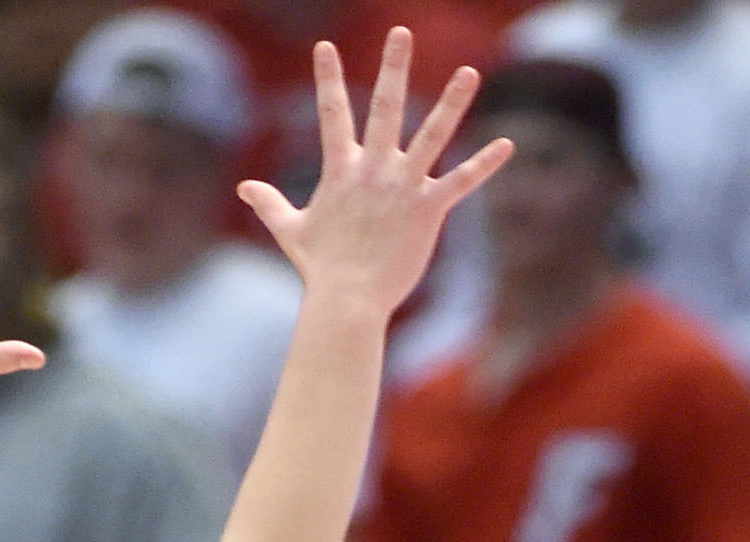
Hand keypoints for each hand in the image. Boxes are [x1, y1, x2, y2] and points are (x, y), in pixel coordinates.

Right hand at [238, 28, 511, 317]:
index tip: (324, 47)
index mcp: (342, 172)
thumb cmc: (320, 269)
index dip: (327, 80)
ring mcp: (403, 188)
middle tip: (400, 31)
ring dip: (452, 101)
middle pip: (385, 108)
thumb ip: (270, 204)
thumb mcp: (292, 231)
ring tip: (469, 72)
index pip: (332, 115)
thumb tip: (243, 188)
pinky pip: (461, 181)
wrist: (347, 302)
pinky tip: (506, 144)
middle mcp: (374, 171)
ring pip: (432, 135)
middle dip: (393, 67)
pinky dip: (484, 164)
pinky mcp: (428, 210)